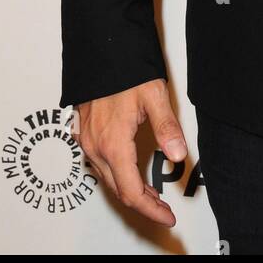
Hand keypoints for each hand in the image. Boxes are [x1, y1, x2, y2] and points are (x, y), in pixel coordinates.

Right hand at [71, 79, 187, 224]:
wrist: (100, 45)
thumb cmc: (125, 67)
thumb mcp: (153, 95)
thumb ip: (166, 127)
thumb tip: (178, 154)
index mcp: (113, 143)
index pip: (131, 192)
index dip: (150, 209)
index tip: (167, 217)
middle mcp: (95, 146)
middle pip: (118, 190)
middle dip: (142, 204)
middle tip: (164, 209)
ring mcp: (86, 140)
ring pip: (107, 178)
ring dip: (129, 190)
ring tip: (152, 193)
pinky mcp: (84, 132)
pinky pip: (99, 163)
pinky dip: (117, 174)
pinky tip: (130, 170)